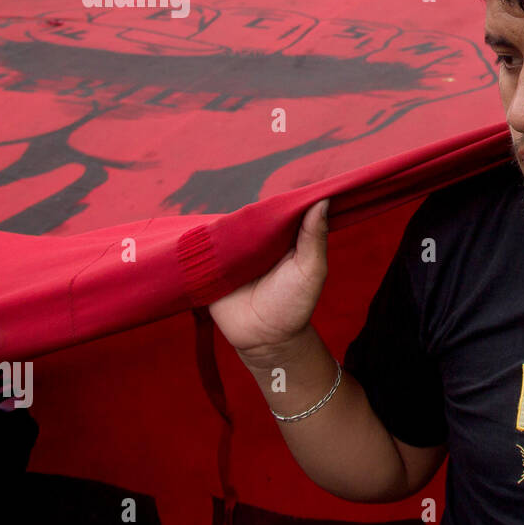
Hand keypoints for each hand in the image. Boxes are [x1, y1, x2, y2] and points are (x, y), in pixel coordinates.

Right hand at [208, 200, 330, 357]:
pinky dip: (201, 243)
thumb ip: (314, 238)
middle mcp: (259, 240)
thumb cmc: (293, 305)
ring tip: (227, 229)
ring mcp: (234, 251)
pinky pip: (203, 249)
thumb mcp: (310, 271)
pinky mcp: (212, 264)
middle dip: (250, 211)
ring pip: (226, 228)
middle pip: (251, 215)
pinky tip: (201, 239)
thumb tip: (322, 201)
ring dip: (224, 225)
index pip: (283, 209)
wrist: (263, 339)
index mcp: (285, 237)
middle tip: (256, 211)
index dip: (284, 199)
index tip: (284, 185)